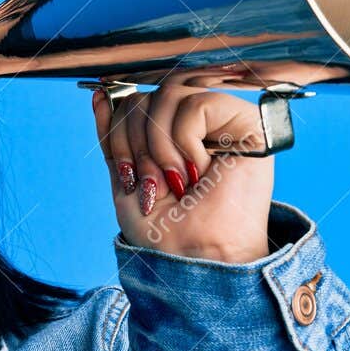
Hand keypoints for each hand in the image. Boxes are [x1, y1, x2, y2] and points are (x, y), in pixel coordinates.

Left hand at [89, 70, 275, 262]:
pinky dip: (185, 142)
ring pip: (170, 93)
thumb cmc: (165, 229)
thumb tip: (101, 93)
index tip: (130, 177)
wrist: (195, 257)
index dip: (119, 135)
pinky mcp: (248, 124)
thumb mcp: (125, 176)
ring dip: (160, 147)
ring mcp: (226, 120)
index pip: (135, 101)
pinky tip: (201, 171)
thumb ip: (114, 135)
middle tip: (156, 184)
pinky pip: (196, 104)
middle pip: (149, 94)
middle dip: (137, 144)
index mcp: (174, 133)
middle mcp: (202, 122)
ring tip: (179, 181)